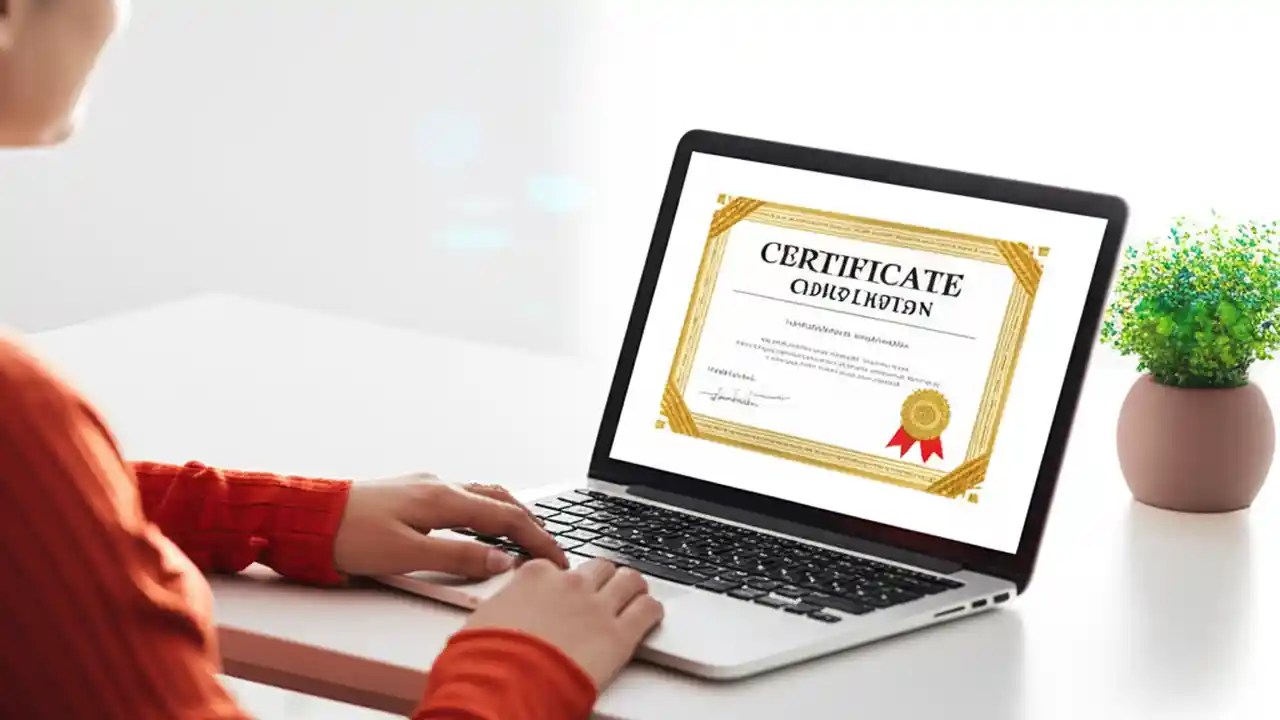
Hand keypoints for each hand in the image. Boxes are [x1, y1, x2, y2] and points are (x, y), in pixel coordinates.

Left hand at [332, 473, 566, 576]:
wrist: (304, 518)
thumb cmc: (349, 536)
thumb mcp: (407, 555)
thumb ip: (457, 558)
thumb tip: (501, 560)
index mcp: (443, 498)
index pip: (507, 518)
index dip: (538, 539)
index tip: (557, 559)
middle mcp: (438, 485)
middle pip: (500, 500)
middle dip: (530, 523)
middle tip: (548, 548)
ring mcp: (423, 485)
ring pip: (481, 495)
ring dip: (507, 514)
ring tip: (522, 536)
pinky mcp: (409, 492)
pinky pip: (461, 497)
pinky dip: (483, 511)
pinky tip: (478, 525)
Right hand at [464, 558, 664, 688]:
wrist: (503, 685)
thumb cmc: (486, 660)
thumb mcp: (484, 621)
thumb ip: (504, 608)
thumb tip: (500, 617)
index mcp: (536, 576)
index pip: (560, 566)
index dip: (565, 584)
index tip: (565, 594)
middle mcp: (570, 584)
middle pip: (600, 568)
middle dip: (603, 581)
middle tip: (603, 597)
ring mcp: (597, 606)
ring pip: (630, 580)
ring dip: (631, 590)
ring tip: (632, 602)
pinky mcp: (619, 634)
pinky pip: (648, 610)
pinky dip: (650, 612)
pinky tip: (647, 619)